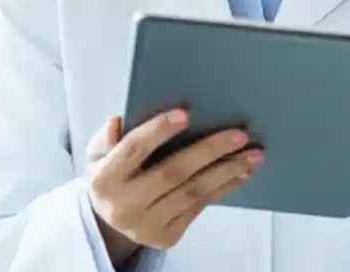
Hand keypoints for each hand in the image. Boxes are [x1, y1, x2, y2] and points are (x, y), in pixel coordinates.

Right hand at [84, 111, 264, 264]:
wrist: (111, 221)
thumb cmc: (111, 175)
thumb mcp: (97, 153)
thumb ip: (106, 136)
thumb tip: (118, 121)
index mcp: (103, 180)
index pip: (133, 150)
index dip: (158, 131)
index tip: (185, 113)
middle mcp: (124, 206)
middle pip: (172, 172)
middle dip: (209, 151)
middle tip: (238, 134)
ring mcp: (146, 225)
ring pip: (193, 193)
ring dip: (226, 171)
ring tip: (252, 154)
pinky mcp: (166, 237)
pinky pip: (199, 207)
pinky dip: (223, 188)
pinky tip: (240, 172)